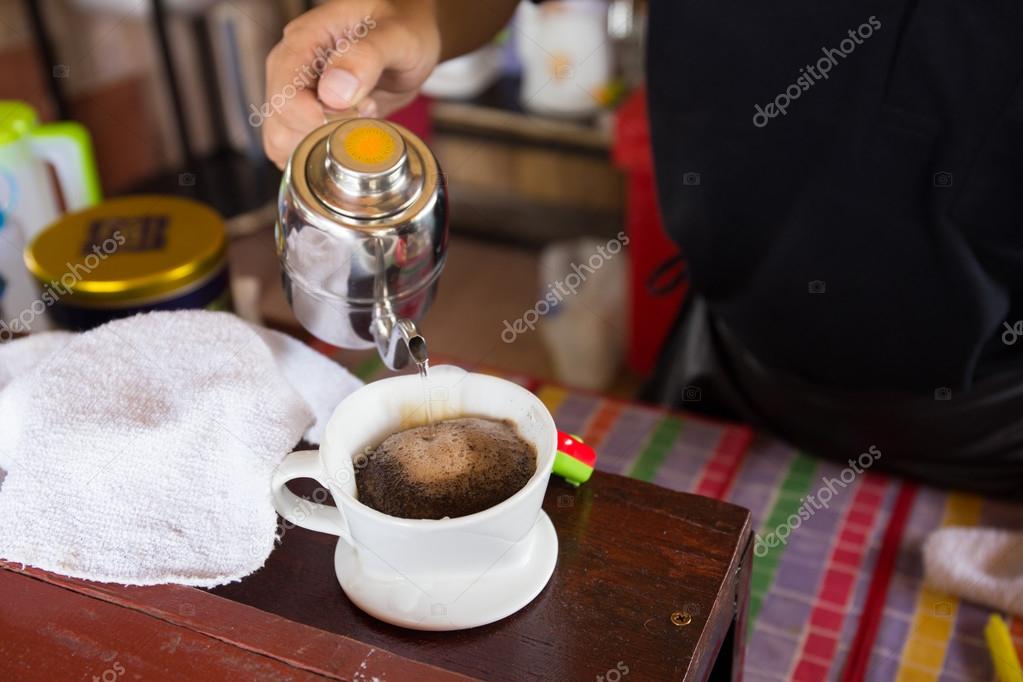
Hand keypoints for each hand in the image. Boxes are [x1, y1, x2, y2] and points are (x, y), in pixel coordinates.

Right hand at [262, 0, 440, 168]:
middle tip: (364, 114)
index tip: (357, 116)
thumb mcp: (397, 34)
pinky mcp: (310, 115)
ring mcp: (298, 94)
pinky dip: (322, 154)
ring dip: (321, 148)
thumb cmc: (404, 25)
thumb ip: (367, 56)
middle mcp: (291, 69)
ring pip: (282, 141)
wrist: (411, 35)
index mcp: (303, 41)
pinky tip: (351, 135)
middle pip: (280, 124)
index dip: (317, 120)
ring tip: (359, 122)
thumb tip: (334, 93)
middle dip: (322, 135)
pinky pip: (299, 147)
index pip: (286, 96)